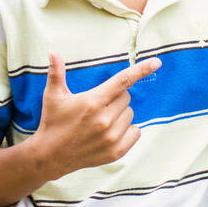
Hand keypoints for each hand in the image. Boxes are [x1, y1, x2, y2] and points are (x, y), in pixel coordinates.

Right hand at [32, 51, 160, 178]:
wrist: (50, 156)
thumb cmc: (52, 121)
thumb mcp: (53, 95)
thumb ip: (56, 72)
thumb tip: (52, 51)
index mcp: (92, 102)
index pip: (122, 81)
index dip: (141, 70)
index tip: (157, 62)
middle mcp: (104, 120)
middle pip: (126, 97)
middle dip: (115, 98)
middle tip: (98, 105)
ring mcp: (111, 137)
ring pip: (130, 114)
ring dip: (120, 114)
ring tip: (101, 120)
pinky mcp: (116, 151)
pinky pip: (136, 132)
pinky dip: (127, 130)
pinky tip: (110, 132)